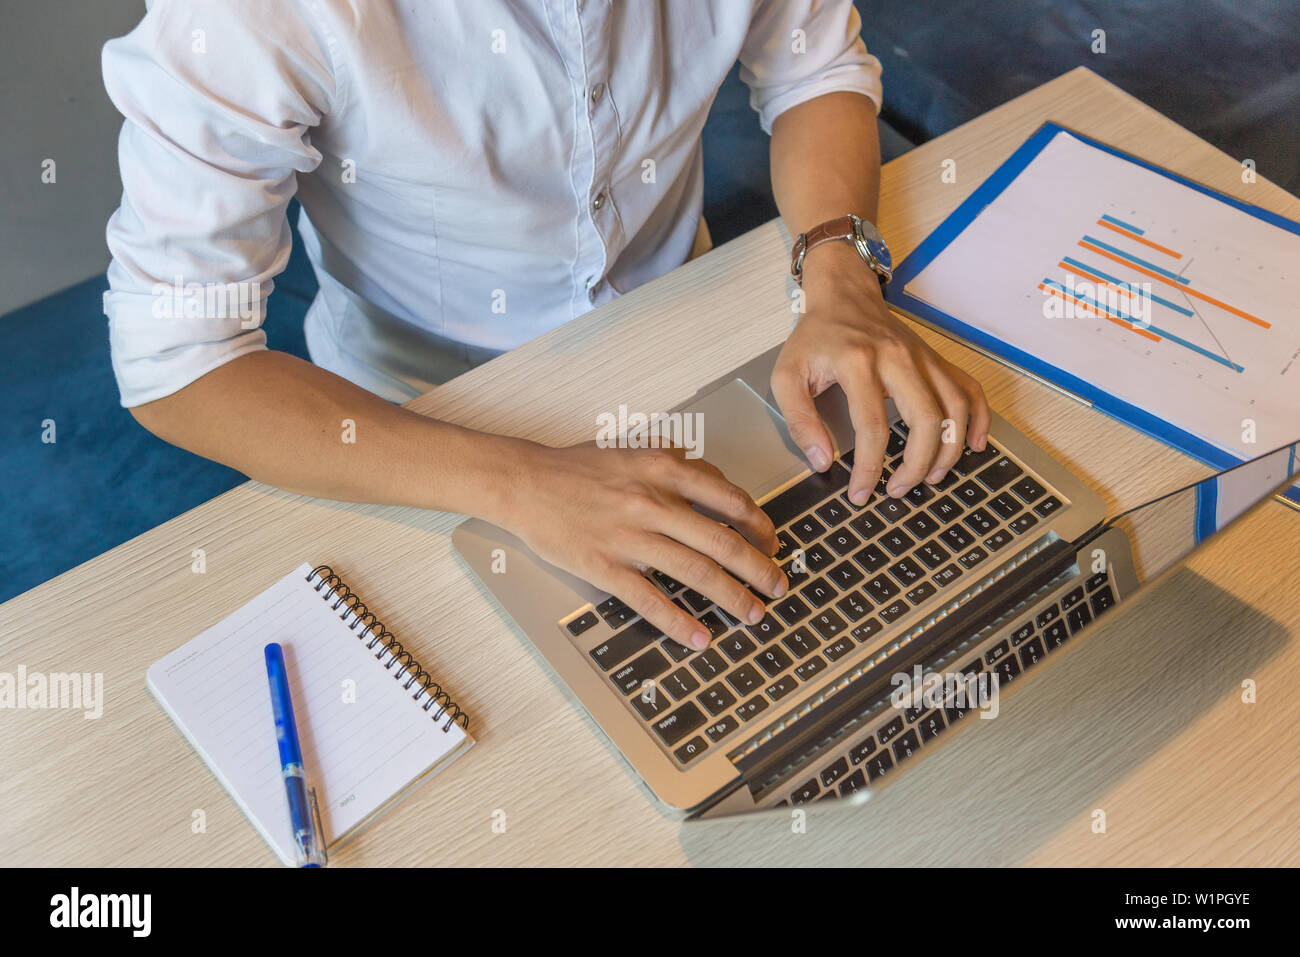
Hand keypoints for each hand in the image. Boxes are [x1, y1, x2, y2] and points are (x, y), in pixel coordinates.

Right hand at [503, 443, 787, 649]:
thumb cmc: (578, 468)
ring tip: (752, 614)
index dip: (759, 526)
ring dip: (731, 597)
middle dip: (758, 569)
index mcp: (664, 469)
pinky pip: (650, 599)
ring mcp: (629, 537)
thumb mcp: (635, 449)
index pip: (729, 500)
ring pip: (695, 572)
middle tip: (778, 587)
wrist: (526, 483)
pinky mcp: (605, 567)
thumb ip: (676, 462)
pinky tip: (699, 637)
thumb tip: (714, 482)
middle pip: (722, 541)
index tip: (772, 544)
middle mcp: (652, 502)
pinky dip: (678, 621)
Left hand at [772, 242, 990, 503]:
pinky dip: (979, 419)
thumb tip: (822, 461)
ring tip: (932, 477)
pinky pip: (969, 389)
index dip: (869, 468)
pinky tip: (974, 445)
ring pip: (955, 407)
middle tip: (898, 491)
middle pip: (926, 420)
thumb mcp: (787, 376)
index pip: (872, 426)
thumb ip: (799, 421)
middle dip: (916, 465)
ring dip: (949, 449)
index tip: (860, 493)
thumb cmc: (815, 338)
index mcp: (858, 362)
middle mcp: (898, 358)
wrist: (843, 295)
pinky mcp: (936, 358)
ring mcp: (923, 357)